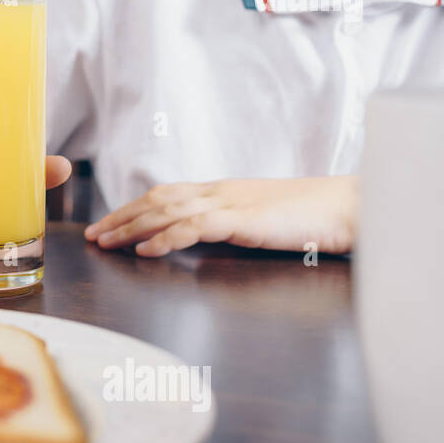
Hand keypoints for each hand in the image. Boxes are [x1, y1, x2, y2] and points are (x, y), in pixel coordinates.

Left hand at [84, 176, 358, 256]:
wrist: (350, 208)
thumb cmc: (311, 219)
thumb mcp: (260, 222)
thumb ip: (230, 228)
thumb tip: (201, 244)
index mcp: (223, 191)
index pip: (167, 194)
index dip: (133, 209)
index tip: (107, 224)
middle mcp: (220, 192)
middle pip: (157, 200)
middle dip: (121, 217)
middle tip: (92, 236)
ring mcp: (231, 203)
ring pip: (168, 211)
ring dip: (132, 228)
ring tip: (106, 243)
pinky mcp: (244, 220)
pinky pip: (195, 227)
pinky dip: (165, 238)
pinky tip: (145, 251)